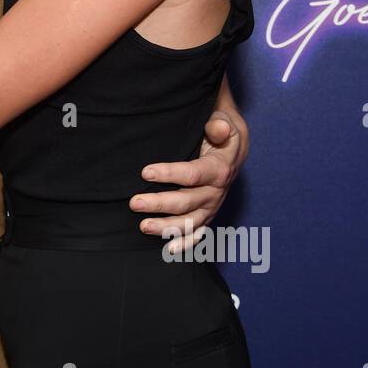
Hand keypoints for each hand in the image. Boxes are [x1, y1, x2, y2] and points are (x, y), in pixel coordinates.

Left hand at [130, 109, 248, 254]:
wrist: (234, 147)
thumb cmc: (221, 129)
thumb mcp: (225, 119)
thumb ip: (220, 123)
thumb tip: (218, 128)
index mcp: (219, 168)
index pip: (192, 174)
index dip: (169, 174)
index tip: (145, 172)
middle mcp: (216, 191)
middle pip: (186, 202)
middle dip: (159, 203)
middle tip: (133, 202)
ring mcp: (212, 205)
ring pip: (189, 222)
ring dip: (166, 227)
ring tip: (142, 226)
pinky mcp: (208, 213)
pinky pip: (198, 232)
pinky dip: (186, 242)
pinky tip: (169, 249)